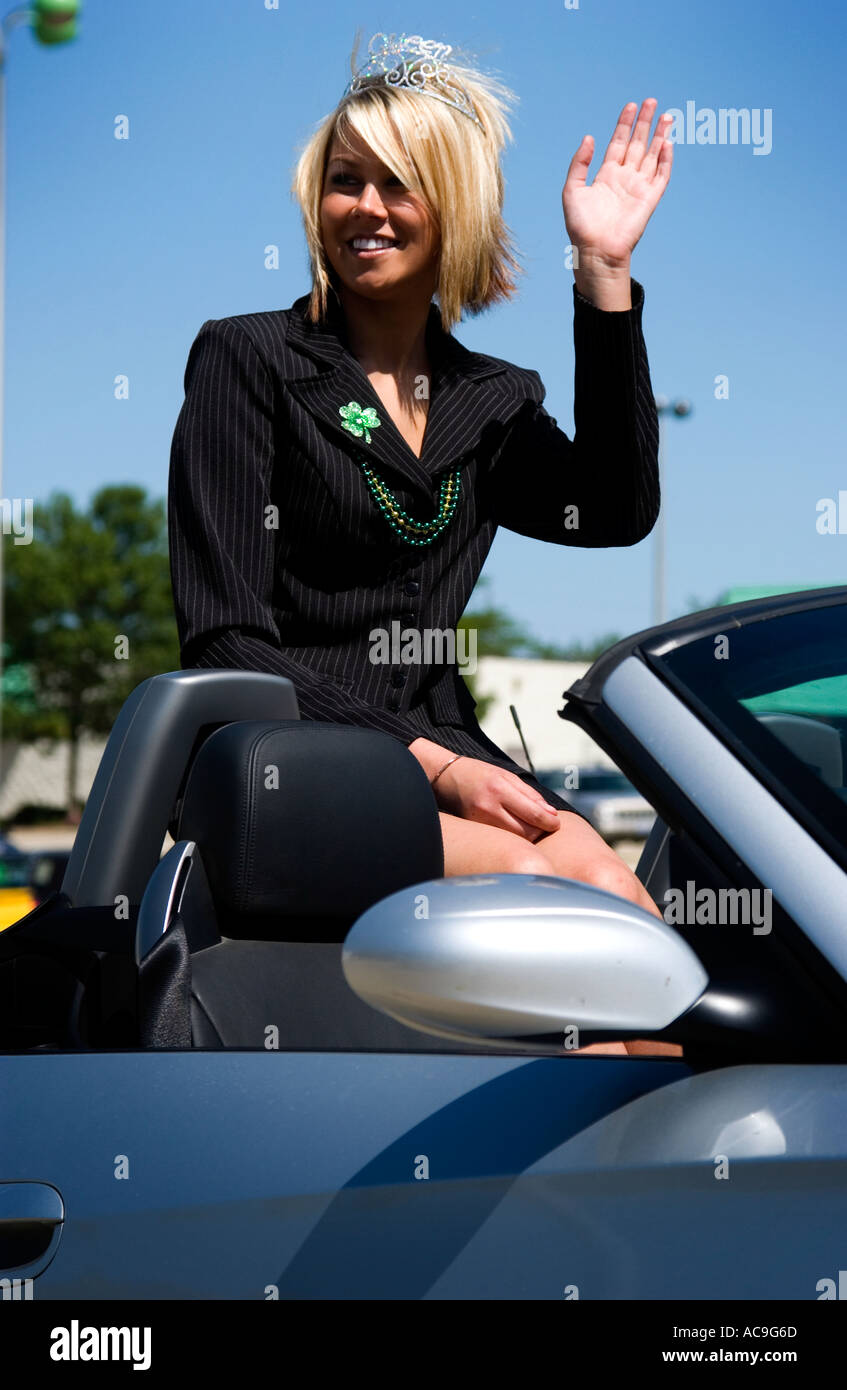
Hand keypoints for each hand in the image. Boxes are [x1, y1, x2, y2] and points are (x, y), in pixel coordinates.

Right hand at [435, 756, 561, 840]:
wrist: (447, 777)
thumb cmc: (481, 774)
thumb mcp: (508, 777)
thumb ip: (531, 796)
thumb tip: (551, 815)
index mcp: (499, 789)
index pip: (533, 813)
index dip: (549, 822)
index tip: (556, 824)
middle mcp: (488, 807)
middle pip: (525, 831)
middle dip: (539, 831)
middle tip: (544, 826)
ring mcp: (478, 821)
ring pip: (514, 839)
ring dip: (526, 837)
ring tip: (528, 827)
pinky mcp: (474, 830)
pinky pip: (500, 840)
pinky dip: (512, 838)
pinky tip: (513, 830)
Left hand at [563, 98, 672, 273]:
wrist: (595, 251)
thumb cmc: (581, 226)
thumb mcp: (572, 189)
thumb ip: (579, 162)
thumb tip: (589, 137)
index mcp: (606, 175)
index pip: (618, 142)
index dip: (625, 124)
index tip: (631, 105)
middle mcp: (624, 178)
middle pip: (638, 144)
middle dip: (645, 122)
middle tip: (652, 101)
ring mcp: (638, 188)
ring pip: (653, 155)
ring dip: (660, 135)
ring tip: (667, 115)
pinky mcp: (649, 199)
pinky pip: (661, 176)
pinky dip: (666, 160)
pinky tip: (668, 142)